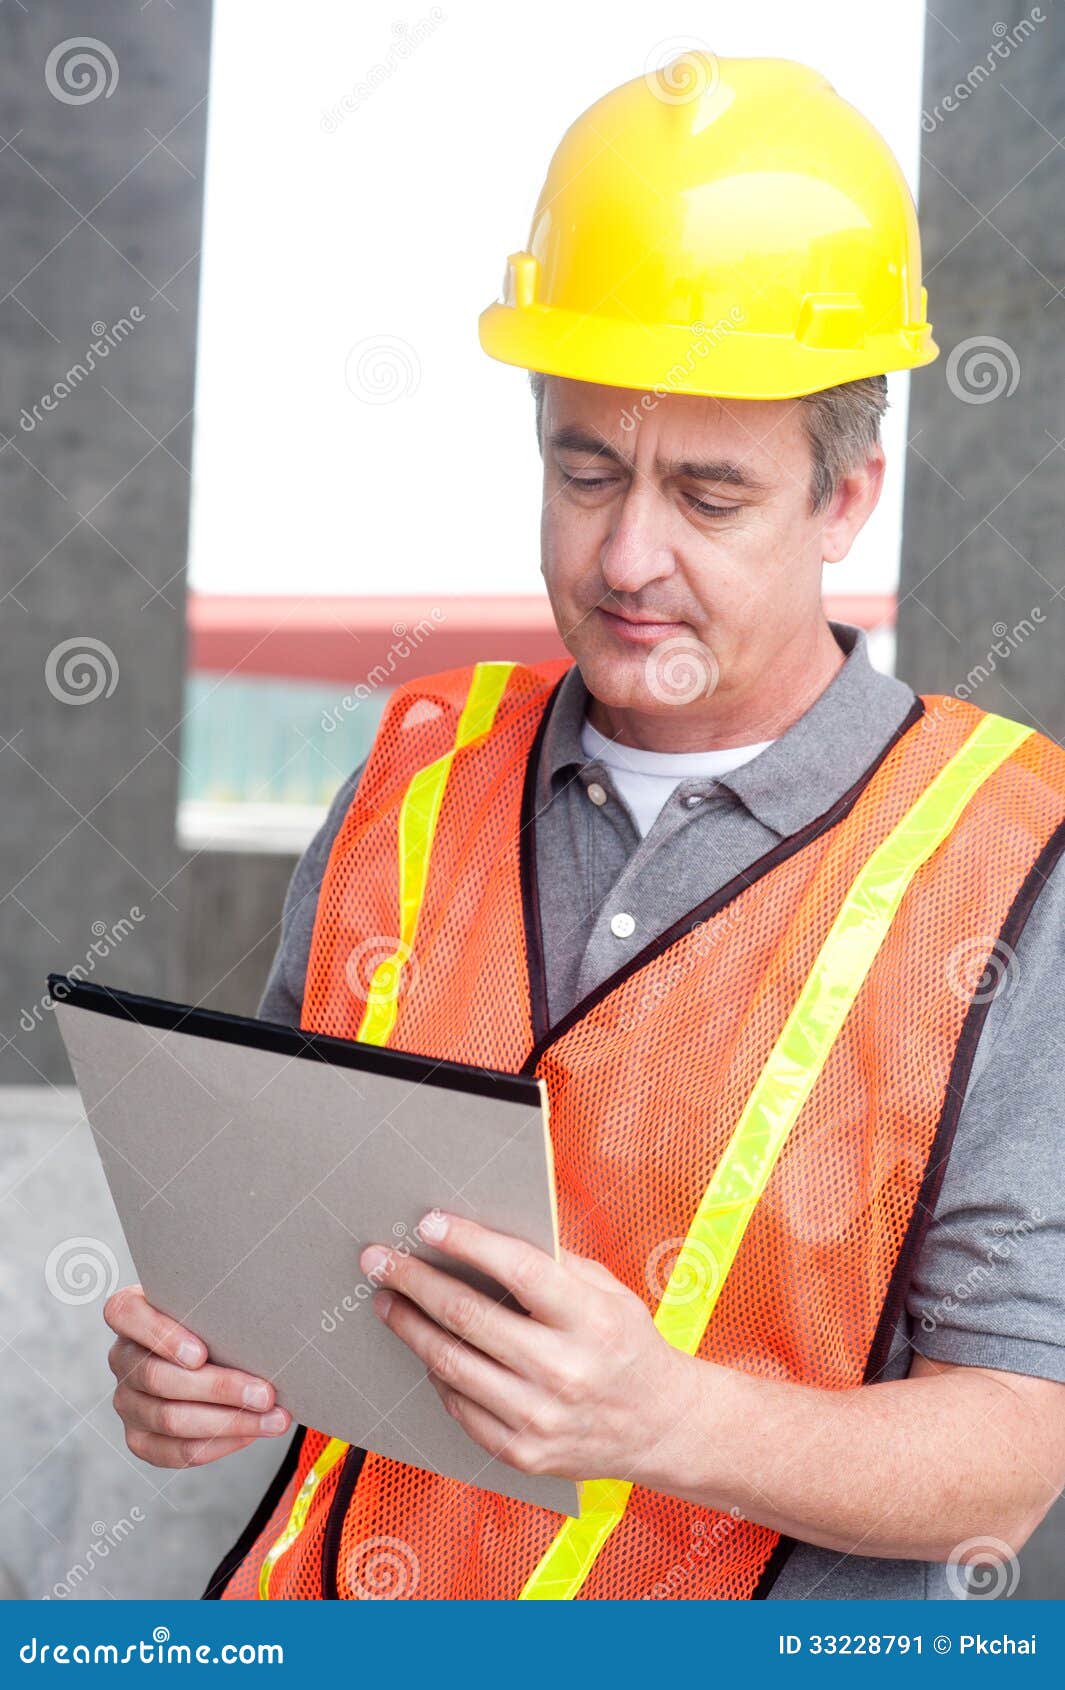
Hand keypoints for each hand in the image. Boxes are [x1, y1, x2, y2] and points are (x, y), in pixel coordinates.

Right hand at [103, 1285, 290, 1468]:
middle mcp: (122, 1358)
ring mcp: (127, 1401)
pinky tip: (252, 1433)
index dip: (160, 1334)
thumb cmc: (216, 1318)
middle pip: (158, 1378)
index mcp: (130, 1313)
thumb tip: (265, 1318)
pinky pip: (177, 1451)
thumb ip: (222, 1302)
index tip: (201, 1354)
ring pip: (171, 1420)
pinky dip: (220, 1444)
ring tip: (273, 1418)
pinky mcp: (140, 1438)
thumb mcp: (213, 1300)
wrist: (214, 1350)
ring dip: (229, 1422)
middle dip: (219, 1388)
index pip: (124, 1314)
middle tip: (265, 1393)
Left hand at [359, 1213, 698, 1483]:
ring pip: (451, 1364)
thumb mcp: (608, 1292)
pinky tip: (424, 1349)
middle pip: (469, 1318)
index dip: (469, 1242)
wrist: (659, 1426)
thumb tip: (482, 1236)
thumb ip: (554, 1265)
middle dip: (415, 1282)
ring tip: (387, 1301)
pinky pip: (459, 1406)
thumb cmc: (627, 1345)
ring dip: (410, 1327)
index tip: (428, 1222)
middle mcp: (565, 1370)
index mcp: (591, 1320)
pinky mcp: (521, 1452)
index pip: (520, 1270)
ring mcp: (540, 1418)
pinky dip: (436, 1373)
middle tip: (379, 1260)